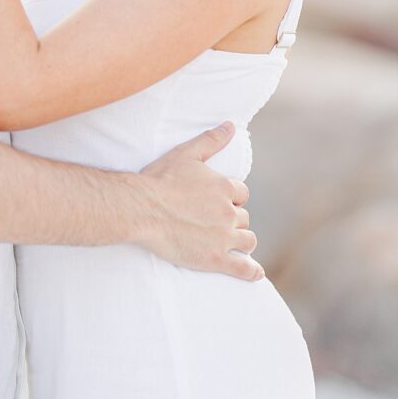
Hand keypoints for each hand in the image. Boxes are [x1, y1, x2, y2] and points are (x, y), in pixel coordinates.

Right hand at [136, 123, 262, 279]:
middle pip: (243, 218)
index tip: (220, 201)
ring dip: (241, 240)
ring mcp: (224, 237)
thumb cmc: (160, 180)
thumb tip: (231, 125)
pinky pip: (243, 268)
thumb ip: (211, 140)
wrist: (142, 209)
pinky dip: (251, 271)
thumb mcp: (186, 154)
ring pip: (247, 240)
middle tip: (215, 222)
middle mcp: (229, 213)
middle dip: (233, 219)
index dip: (232, 198)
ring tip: (232, 243)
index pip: (241, 194)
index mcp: (224, 188)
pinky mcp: (215, 259)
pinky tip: (255, 272)